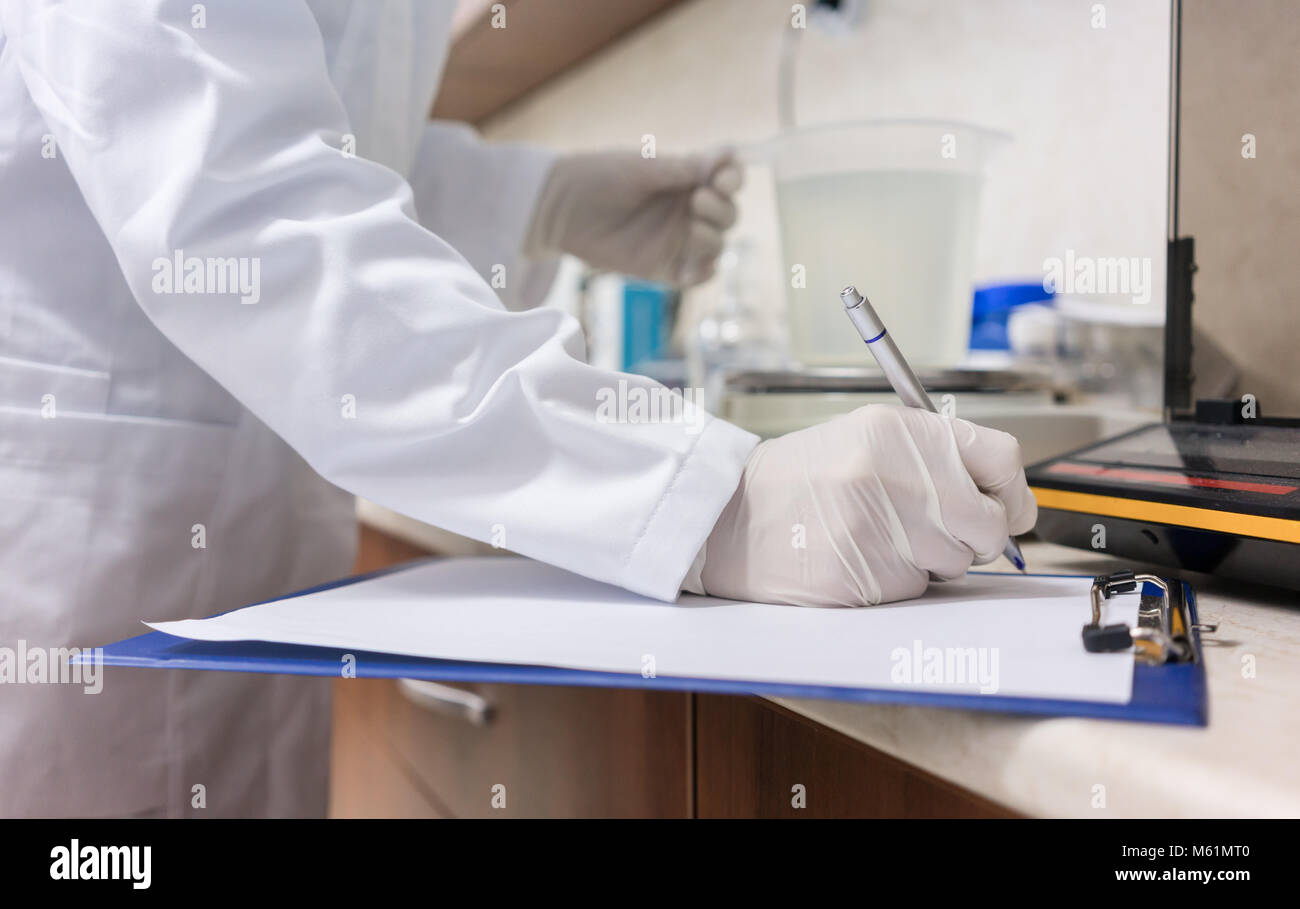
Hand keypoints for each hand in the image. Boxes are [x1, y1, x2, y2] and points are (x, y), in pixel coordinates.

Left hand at [524, 148, 741, 286]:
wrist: (561, 209)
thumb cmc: (599, 177)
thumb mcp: (643, 167)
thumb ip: (683, 168)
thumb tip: (728, 156)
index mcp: (686, 179)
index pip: (727, 179)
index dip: (733, 178)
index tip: (723, 178)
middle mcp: (687, 210)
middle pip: (728, 215)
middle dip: (722, 209)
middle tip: (696, 200)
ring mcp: (677, 240)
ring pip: (718, 246)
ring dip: (715, 238)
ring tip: (692, 228)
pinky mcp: (664, 268)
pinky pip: (697, 276)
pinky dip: (703, 273)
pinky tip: (694, 267)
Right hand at [696, 405, 1037, 606]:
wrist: (730, 517)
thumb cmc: (801, 479)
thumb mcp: (866, 439)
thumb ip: (936, 458)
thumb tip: (1007, 501)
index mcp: (901, 433)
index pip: (1002, 459)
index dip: (1012, 492)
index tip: (1007, 508)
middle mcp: (899, 478)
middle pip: (990, 526)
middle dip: (972, 537)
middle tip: (931, 530)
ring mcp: (884, 531)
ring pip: (956, 565)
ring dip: (929, 560)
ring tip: (876, 536)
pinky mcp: (867, 578)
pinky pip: (916, 590)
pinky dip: (894, 581)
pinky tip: (857, 558)